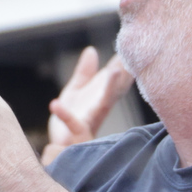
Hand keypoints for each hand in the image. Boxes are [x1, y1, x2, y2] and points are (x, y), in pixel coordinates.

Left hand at [43, 46, 134, 166]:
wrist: (61, 146)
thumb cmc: (73, 119)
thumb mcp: (76, 91)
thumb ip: (85, 72)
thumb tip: (92, 50)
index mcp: (101, 97)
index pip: (117, 78)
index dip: (126, 63)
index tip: (136, 45)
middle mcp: (99, 108)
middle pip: (116, 87)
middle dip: (126, 71)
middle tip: (136, 53)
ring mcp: (89, 120)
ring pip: (102, 104)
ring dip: (110, 88)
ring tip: (114, 72)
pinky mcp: (73, 133)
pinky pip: (71, 123)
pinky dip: (64, 115)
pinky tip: (55, 105)